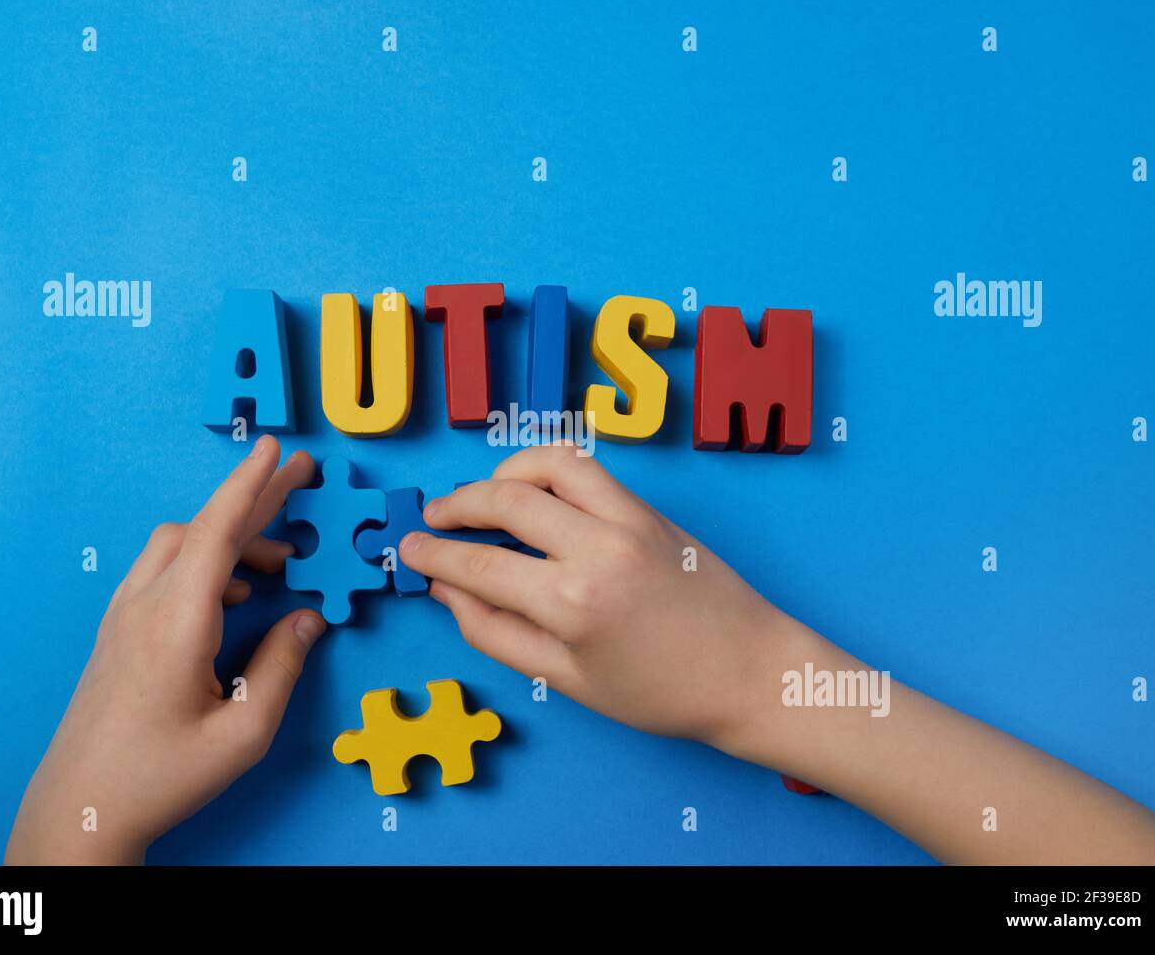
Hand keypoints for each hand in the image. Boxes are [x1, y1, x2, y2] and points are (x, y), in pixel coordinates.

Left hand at [5, 436, 324, 864]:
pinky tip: (234, 596)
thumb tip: (309, 620)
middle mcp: (144, 606)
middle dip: (253, 500)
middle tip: (300, 480)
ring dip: (229, 539)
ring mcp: (123, 617)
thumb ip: (280, 668)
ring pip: (178, 546)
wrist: (79, 808)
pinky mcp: (116, 633)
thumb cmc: (161, 776)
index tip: (280, 450)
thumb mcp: (241, 733)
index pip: (218, 532)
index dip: (251, 486)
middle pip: (201, 529)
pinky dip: (204, 562)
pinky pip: (162, 571)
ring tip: (279, 563)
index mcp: (177, 623)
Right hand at [399, 444, 811, 755]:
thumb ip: (496, 633)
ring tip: (482, 500)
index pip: (478, 563)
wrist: (748, 672)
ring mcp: (627, 519)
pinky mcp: (648, 508)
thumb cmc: (659, 691)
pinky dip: (547, 468)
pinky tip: (532, 492)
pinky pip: (586, 468)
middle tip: (432, 520)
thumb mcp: (566, 680)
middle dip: (455, 505)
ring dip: (501, 473)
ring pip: (546, 463)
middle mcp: (597, 548)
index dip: (432, 553)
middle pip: (503, 500)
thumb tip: (446, 590)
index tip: (406, 549)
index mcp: (571, 603)